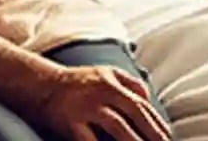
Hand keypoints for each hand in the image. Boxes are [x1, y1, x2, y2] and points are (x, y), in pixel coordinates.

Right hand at [37, 65, 171, 140]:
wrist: (39, 84)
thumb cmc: (76, 82)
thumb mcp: (105, 73)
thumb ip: (130, 83)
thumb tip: (150, 99)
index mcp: (113, 83)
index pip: (142, 105)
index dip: (157, 122)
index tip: (168, 138)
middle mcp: (102, 93)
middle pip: (135, 113)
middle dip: (152, 133)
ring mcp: (86, 107)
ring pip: (117, 127)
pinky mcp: (70, 122)